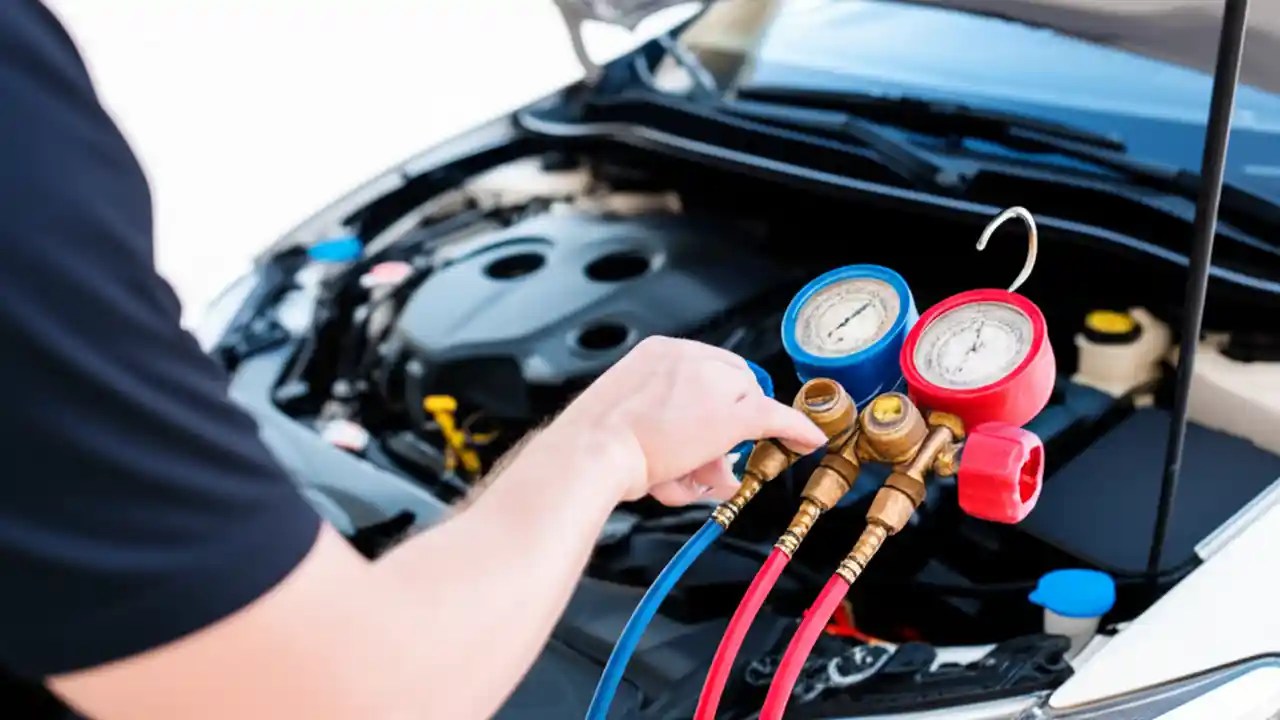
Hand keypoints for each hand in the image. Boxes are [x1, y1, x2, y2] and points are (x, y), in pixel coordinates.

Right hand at [549, 336, 826, 504]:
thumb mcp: (626, 415)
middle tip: (711, 454)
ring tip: (698, 474)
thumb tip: (688, 446)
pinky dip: (793, 430)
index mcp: (658, 352)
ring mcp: (713, 382)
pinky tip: (805, 439)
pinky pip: (775, 419)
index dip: (717, 399)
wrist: (594, 451)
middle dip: (727, 424)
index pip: (709, 368)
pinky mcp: (734, 414)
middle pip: (734, 385)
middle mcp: (688, 357)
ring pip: (748, 407)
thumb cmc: (597, 444)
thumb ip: (659, 419)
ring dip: (731, 445)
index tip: (718, 418)